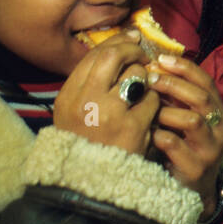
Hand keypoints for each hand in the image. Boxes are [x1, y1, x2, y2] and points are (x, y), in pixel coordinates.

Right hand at [54, 29, 159, 156]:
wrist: (91, 185)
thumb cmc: (86, 144)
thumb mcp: (73, 113)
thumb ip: (90, 83)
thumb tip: (117, 48)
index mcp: (68, 96)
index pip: (94, 56)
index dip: (116, 43)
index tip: (131, 39)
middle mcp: (85, 101)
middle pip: (113, 57)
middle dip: (132, 50)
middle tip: (143, 55)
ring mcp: (109, 114)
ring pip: (136, 75)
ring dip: (146, 77)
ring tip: (144, 88)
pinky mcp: (133, 127)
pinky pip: (151, 99)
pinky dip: (154, 101)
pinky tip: (150, 110)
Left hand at [147, 53, 222, 219]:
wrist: (191, 188)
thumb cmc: (182, 145)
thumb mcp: (184, 117)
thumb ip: (175, 97)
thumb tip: (151, 67)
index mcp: (218, 110)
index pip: (205, 81)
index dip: (184, 68)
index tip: (160, 59)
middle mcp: (220, 127)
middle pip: (201, 98)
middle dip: (173, 85)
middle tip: (149, 79)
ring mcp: (211, 149)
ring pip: (191, 121)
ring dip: (165, 112)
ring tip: (148, 112)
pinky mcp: (197, 168)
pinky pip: (175, 145)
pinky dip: (158, 136)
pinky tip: (147, 134)